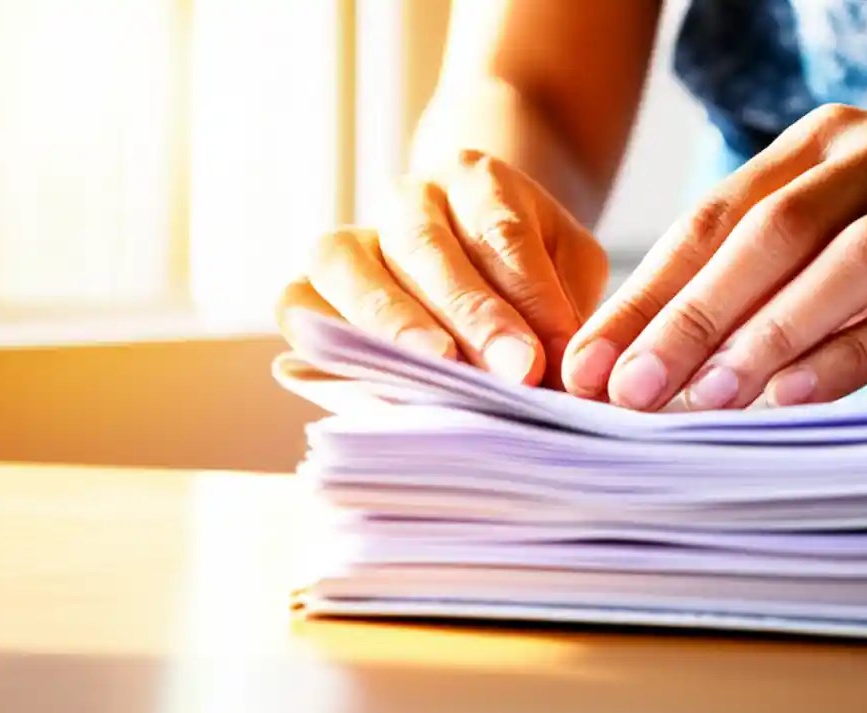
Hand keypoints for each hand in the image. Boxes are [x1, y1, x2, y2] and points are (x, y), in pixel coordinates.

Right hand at [278, 150, 607, 386]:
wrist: (468, 243)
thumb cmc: (525, 265)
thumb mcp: (567, 266)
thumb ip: (566, 307)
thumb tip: (561, 371)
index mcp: (476, 178)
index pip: (501, 234)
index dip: (527, 296)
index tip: (547, 355)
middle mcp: (405, 199)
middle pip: (430, 252)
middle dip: (474, 316)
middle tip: (514, 371)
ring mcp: (349, 237)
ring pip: (351, 267)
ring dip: (394, 323)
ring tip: (436, 368)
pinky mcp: (307, 283)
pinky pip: (299, 303)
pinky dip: (322, 339)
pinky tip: (361, 379)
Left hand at [561, 104, 866, 409]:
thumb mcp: (835, 240)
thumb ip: (760, 283)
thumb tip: (654, 368)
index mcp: (817, 145)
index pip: (712, 219)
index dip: (646, 294)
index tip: (591, 365)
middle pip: (767, 233)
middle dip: (690, 316)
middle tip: (632, 390)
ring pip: (847, 260)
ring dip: (770, 332)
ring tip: (708, 398)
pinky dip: (858, 350)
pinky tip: (799, 395)